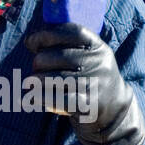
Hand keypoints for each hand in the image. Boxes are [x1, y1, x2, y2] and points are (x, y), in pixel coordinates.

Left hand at [25, 23, 144, 144]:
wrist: (114, 112)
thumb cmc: (89, 81)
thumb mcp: (87, 59)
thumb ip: (63, 47)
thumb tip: (30, 41)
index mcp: (98, 48)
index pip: (73, 32)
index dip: (48, 35)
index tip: (31, 42)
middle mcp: (100, 63)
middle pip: (60, 56)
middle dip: (40, 62)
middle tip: (36, 69)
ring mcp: (96, 84)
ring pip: (55, 78)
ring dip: (36, 81)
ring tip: (31, 83)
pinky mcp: (89, 106)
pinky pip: (57, 99)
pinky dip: (40, 97)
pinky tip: (33, 98)